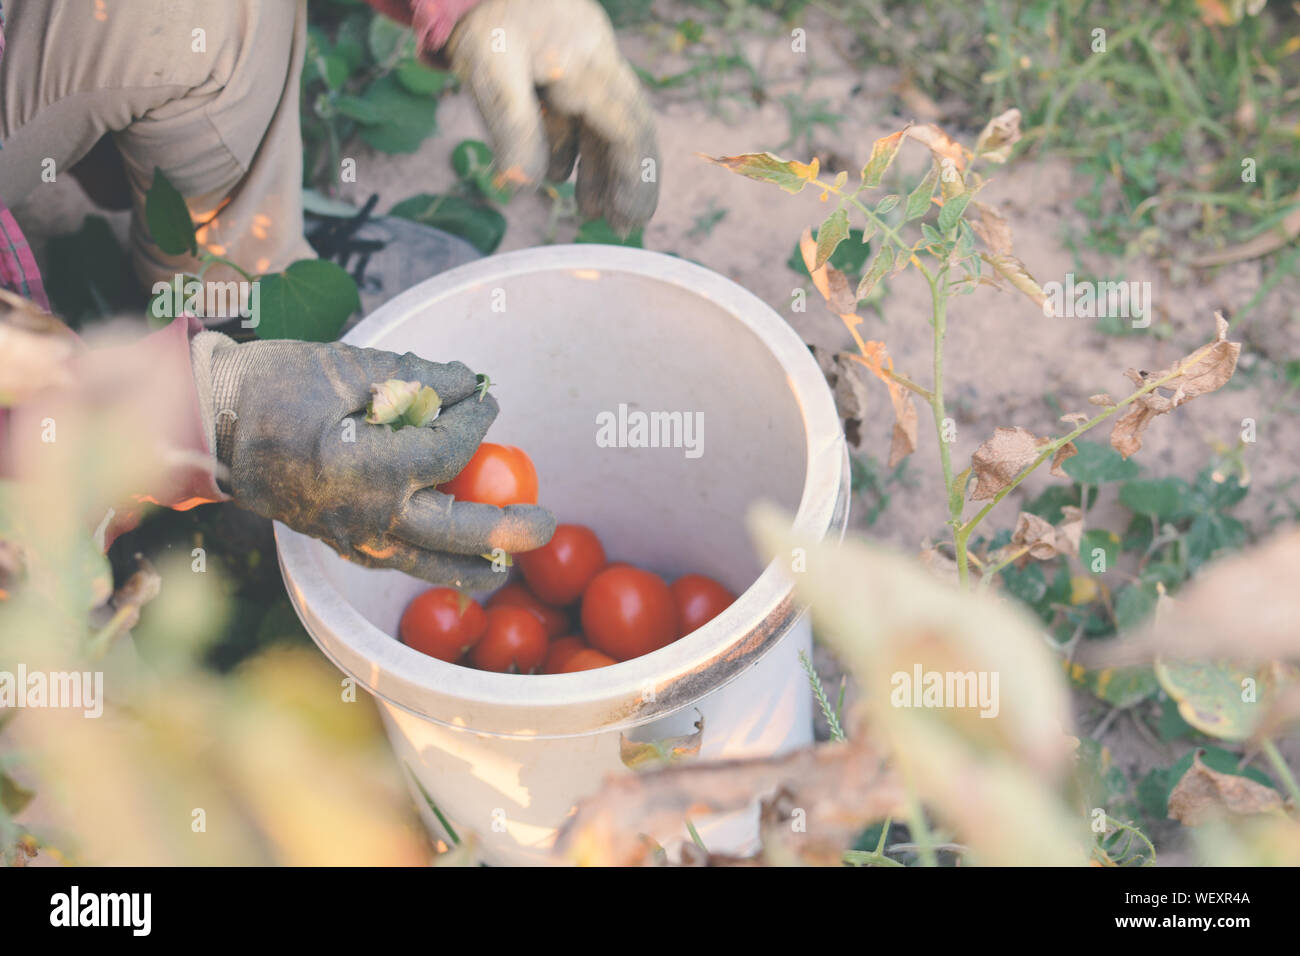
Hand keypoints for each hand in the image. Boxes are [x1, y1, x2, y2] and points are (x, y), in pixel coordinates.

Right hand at [207, 339, 553, 589]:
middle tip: (548, 523)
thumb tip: (472, 385)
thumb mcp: (348, 365)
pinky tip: (458, 567)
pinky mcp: (341, 547)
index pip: (448, 453)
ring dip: (476, 566)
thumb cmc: (275, 385)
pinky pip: (397, 563)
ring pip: (429, 562)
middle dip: (507, 528)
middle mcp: (365, 512)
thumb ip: (417, 378)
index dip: (475, 425)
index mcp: (366, 464)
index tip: (489, 402)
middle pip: (456, 530)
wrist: (211, 425)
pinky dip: (431, 566)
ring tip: (512, 566)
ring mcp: (352, 538)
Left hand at [446, 0, 658, 232]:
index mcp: (590, 67)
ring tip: (590, 211)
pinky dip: (577, 149)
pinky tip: (560, 173)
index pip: (629, 131)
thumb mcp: (491, 69)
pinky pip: (582, 115)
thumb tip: (527, 184)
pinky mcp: (566, 68)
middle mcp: (598, 67)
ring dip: (601, 171)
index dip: (636, 178)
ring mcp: (584, 66)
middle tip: (622, 225)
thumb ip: (513, 125)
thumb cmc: (484, 17)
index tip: (631, 218)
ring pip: (605, 126)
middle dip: (629, 180)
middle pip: (629, 131)